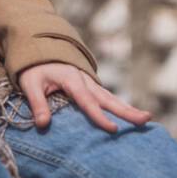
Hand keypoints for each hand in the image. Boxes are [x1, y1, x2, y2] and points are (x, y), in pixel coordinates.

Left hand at [17, 63, 151, 132]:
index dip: (99, 116)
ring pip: (112, 98)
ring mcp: (90, 83)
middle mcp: (85, 80)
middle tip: (145, 120)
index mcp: (72, 79)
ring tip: (147, 119)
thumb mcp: (30, 83)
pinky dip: (121, 106)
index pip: (87, 101)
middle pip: (108, 99)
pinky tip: (131, 116)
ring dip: (129, 109)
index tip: (112, 129)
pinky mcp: (91, 87)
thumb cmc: (34, 68)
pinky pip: (108, 98)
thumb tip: (43, 125)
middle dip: (127, 111)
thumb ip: (37, 103)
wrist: (39, 48)